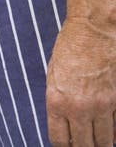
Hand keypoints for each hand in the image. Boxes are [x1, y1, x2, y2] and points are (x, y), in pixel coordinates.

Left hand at [46, 16, 115, 145]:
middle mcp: (79, 108)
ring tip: (98, 139)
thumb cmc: (71, 46)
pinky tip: (109, 126)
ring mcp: (101, 106)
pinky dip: (113, 130)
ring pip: (104, 142)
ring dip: (100, 143)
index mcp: (57, 101)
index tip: (67, 144)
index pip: (59, 141)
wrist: (94, 28)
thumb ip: (59, 102)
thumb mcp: (54, 74)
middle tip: (83, 143)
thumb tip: (65, 125)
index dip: (64, 146)